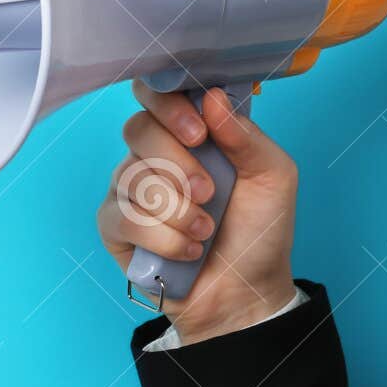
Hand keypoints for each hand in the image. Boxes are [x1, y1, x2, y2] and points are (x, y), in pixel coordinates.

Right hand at [96, 81, 298, 343]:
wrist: (247, 293)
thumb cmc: (261, 231)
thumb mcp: (273, 177)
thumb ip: (245, 136)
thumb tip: (212, 96)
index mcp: (188, 133)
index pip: (155, 92)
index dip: (167, 104)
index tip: (198, 132)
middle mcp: (152, 154)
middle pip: (138, 130)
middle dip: (178, 164)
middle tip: (210, 193)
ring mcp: (128, 189)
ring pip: (133, 177)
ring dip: (179, 211)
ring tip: (206, 232)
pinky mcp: (114, 226)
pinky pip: (123, 217)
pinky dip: (163, 237)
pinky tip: (187, 251)